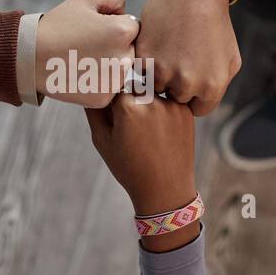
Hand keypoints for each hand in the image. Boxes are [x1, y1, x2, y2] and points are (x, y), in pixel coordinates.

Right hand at [36, 0, 140, 107]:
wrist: (30, 56)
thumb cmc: (58, 25)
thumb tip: (127, 12)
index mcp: (123, 31)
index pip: (133, 28)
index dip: (113, 26)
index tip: (93, 30)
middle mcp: (124, 58)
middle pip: (130, 50)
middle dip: (115, 47)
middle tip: (87, 46)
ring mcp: (114, 81)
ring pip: (121, 70)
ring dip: (109, 66)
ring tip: (83, 60)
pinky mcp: (104, 98)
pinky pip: (110, 88)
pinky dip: (98, 83)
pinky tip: (80, 74)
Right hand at [85, 94, 197, 251]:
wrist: (166, 189)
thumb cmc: (129, 168)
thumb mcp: (103, 142)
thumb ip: (93, 111)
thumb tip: (89, 88)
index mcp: (128, 108)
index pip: (113, 84)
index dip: (110, 97)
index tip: (110, 109)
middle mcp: (152, 101)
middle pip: (134, 85)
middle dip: (129, 97)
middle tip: (128, 121)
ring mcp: (172, 105)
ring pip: (153, 91)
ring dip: (147, 102)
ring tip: (145, 129)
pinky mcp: (186, 112)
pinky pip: (169, 100)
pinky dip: (163, 110)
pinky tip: (160, 131)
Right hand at [135, 0, 239, 115]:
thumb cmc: (214, 23)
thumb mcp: (230, 60)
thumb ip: (217, 87)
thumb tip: (200, 103)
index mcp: (211, 88)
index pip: (196, 110)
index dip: (193, 95)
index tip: (190, 76)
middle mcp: (187, 84)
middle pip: (174, 100)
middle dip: (175, 84)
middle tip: (178, 59)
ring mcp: (163, 71)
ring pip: (154, 88)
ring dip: (157, 74)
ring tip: (167, 50)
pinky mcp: (143, 57)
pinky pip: (139, 72)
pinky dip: (143, 61)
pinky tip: (156, 44)